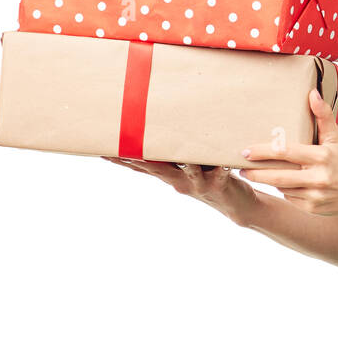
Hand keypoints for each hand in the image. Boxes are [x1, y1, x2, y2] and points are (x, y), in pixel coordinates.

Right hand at [101, 156, 260, 226]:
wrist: (236, 206)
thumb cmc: (211, 178)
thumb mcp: (188, 166)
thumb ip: (174, 154)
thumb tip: (161, 131)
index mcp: (170, 175)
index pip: (141, 166)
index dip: (122, 159)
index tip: (101, 150)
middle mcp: (179, 181)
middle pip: (156, 168)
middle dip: (140, 158)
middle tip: (122, 147)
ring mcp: (198, 184)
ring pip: (188, 170)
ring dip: (182, 162)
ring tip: (175, 152)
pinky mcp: (219, 185)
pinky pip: (219, 174)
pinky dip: (220, 168)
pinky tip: (222, 164)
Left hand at [238, 88, 337, 216]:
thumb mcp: (335, 138)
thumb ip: (323, 116)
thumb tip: (312, 93)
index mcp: (322, 156)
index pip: (286, 152)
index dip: (263, 152)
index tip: (246, 151)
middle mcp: (318, 177)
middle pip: (278, 176)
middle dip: (255, 173)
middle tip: (240, 168)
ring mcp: (314, 195)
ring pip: (282, 188)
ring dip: (268, 181)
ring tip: (254, 174)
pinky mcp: (312, 208)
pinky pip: (289, 198)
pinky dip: (284, 191)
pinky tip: (283, 184)